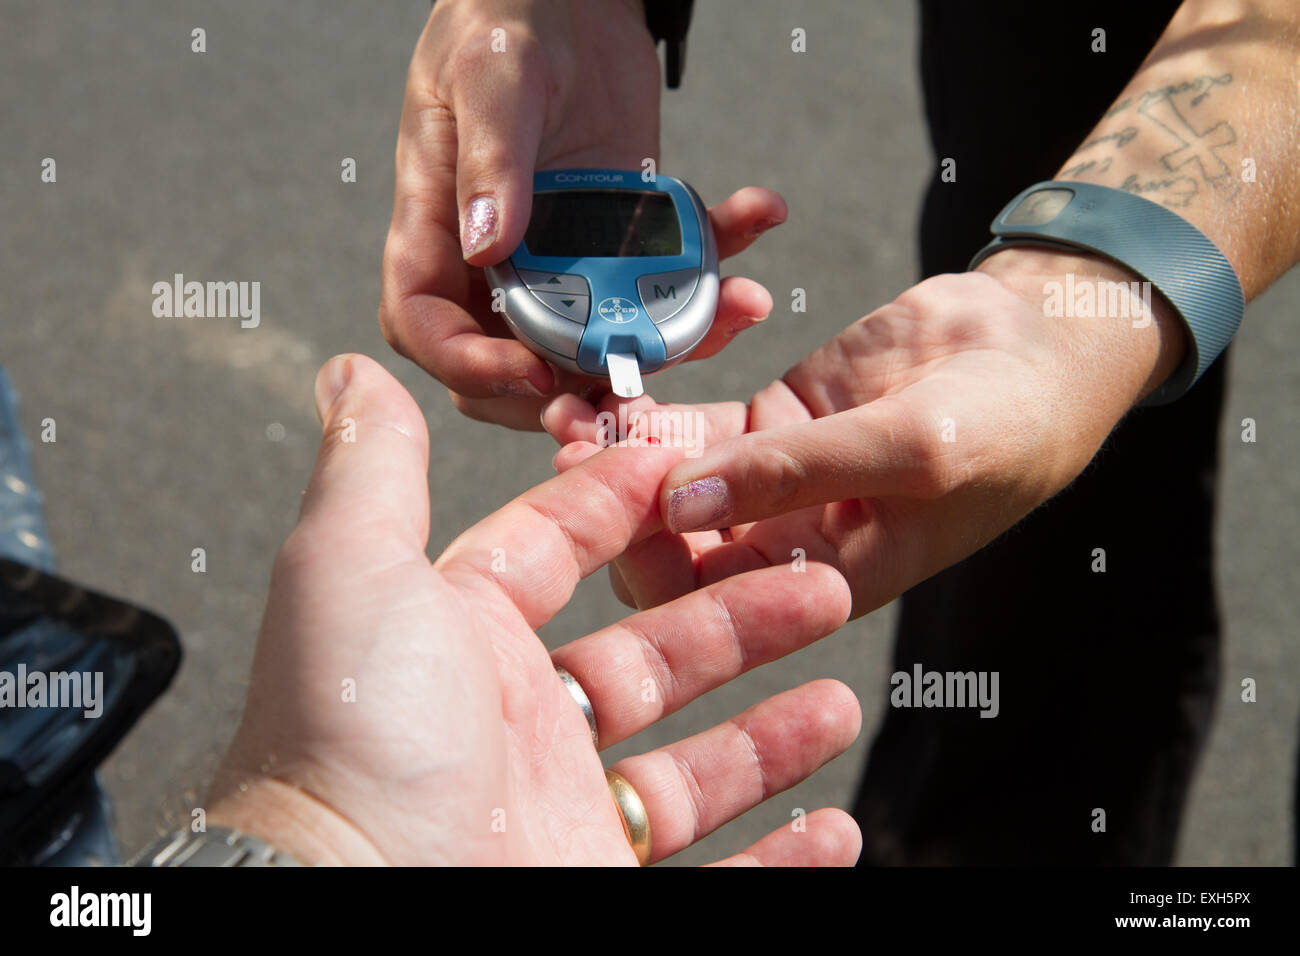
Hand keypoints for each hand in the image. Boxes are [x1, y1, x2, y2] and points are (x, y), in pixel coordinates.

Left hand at [207, 354, 861, 865]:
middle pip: (653, 656)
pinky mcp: (603, 892)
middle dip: (740, 616)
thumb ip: (371, 471)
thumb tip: (353, 374)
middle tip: (815, 583)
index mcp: (464, 644)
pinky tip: (830, 826)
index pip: (560, 554)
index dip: (628, 508)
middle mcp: (516, 730)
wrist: (352, 911)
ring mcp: (564, 817)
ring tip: (836, 699)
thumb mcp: (353, 572)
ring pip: (693, 767)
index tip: (696, 473)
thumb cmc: (349, 744)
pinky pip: (716, 876)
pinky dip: (780, 856)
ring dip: (770, 734)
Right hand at [380, 0, 785, 428]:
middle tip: (643, 382)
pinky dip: (718, 261)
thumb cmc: (505, 18)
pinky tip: (759, 213)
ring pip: (605, 337)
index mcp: (435, 226)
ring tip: (741, 302)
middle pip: (516, 360)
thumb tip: (484, 248)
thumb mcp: (492, 77)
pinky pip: (664, 278)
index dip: (470, 367)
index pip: (424, 324)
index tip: (533, 372)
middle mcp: (495, 259)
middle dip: (580, 387)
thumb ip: (491, 160)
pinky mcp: (620, 240)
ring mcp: (562, 257)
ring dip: (677, 339)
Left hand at [543, 248, 1187, 614]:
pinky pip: (700, 427)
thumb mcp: (911, 451)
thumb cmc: (1008, 423)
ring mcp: (774, 479)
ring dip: (626, 453)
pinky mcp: (771, 422)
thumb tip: (683, 502)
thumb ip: (799, 473)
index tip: (616, 507)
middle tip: (570, 451)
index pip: (713, 600)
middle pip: (676, 547)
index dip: (658, 562)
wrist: (1044, 348)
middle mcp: (789, 542)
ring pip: (678, 481)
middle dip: (620, 506)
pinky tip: (616, 383)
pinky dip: (660, 410)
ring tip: (572, 410)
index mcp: (825, 582)